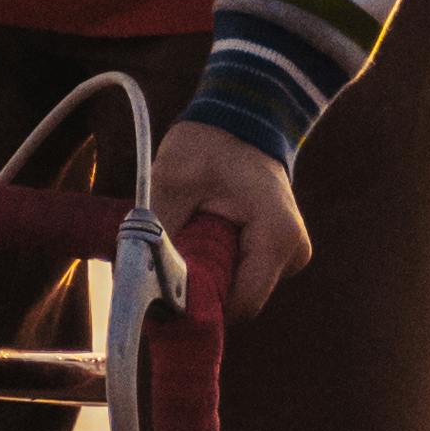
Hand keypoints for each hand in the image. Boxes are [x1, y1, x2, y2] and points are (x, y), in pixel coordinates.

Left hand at [150, 120, 308, 312]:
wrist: (241, 124)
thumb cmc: (209, 147)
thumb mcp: (173, 182)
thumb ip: (158, 233)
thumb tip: (136, 278)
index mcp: (277, 236)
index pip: (240, 304)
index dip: (198, 306)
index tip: (161, 294)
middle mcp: (293, 253)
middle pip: (238, 302)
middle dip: (199, 291)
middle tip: (167, 263)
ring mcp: (290, 257)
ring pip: (238, 292)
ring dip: (207, 278)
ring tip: (188, 240)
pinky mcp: (279, 256)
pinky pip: (242, 278)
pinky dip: (217, 268)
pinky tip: (203, 240)